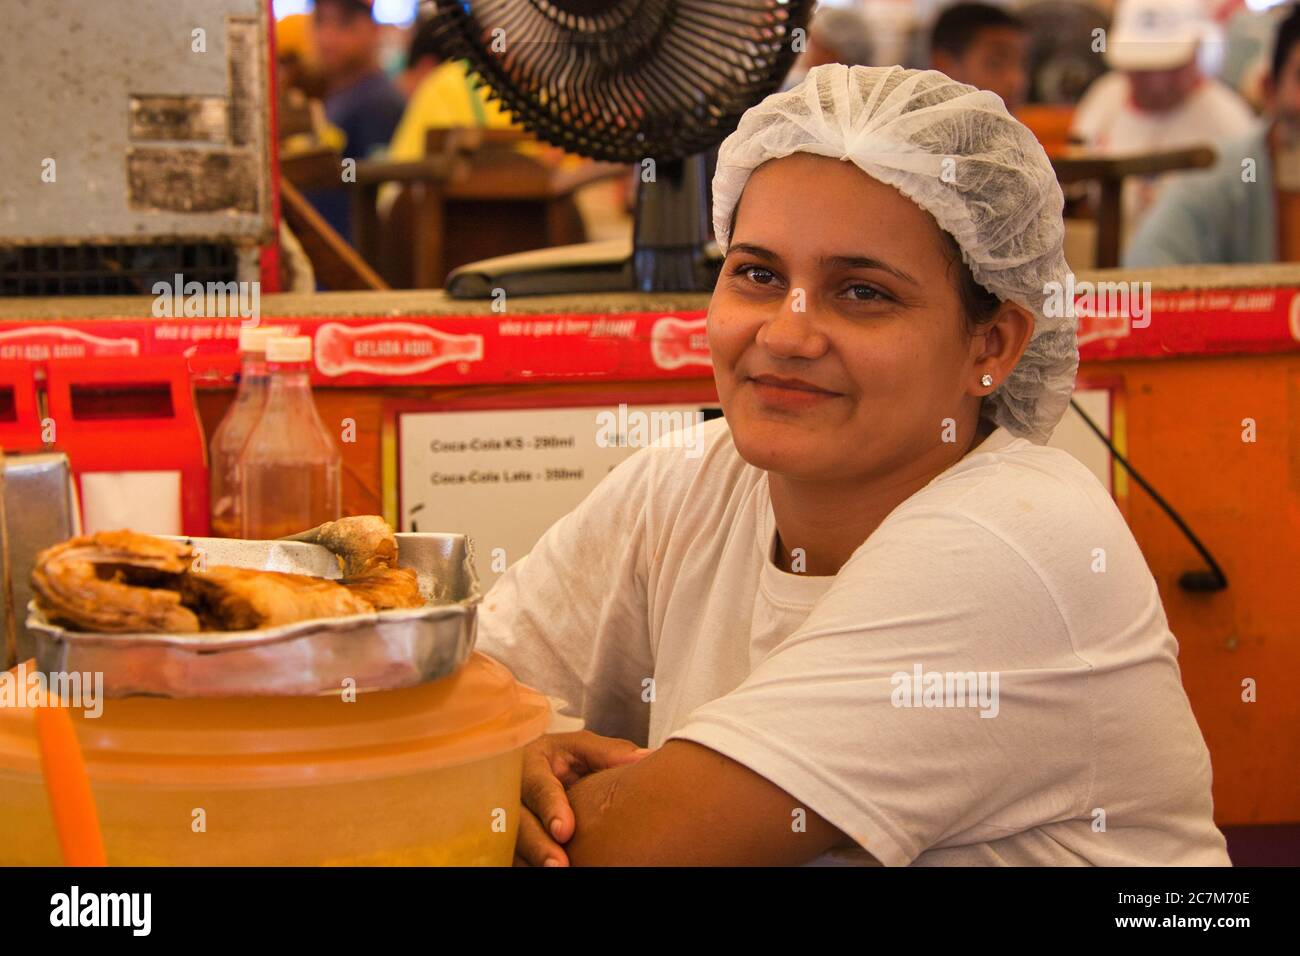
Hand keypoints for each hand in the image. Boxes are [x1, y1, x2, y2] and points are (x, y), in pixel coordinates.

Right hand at [514, 731, 650, 866]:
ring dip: (531, 860)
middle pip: (519, 822)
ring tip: (555, 873)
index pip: (538, 786)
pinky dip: (528, 864)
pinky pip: (513, 856)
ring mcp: (505, 817)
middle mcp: (512, 792)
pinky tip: (544, 871)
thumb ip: (609, 753)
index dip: (550, 808)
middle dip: (537, 845)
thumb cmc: (562, 758)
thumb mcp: (582, 748)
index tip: (566, 830)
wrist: (541, 769)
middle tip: (559, 865)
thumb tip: (645, 758)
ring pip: (512, 844)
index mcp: (532, 763)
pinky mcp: (507, 838)